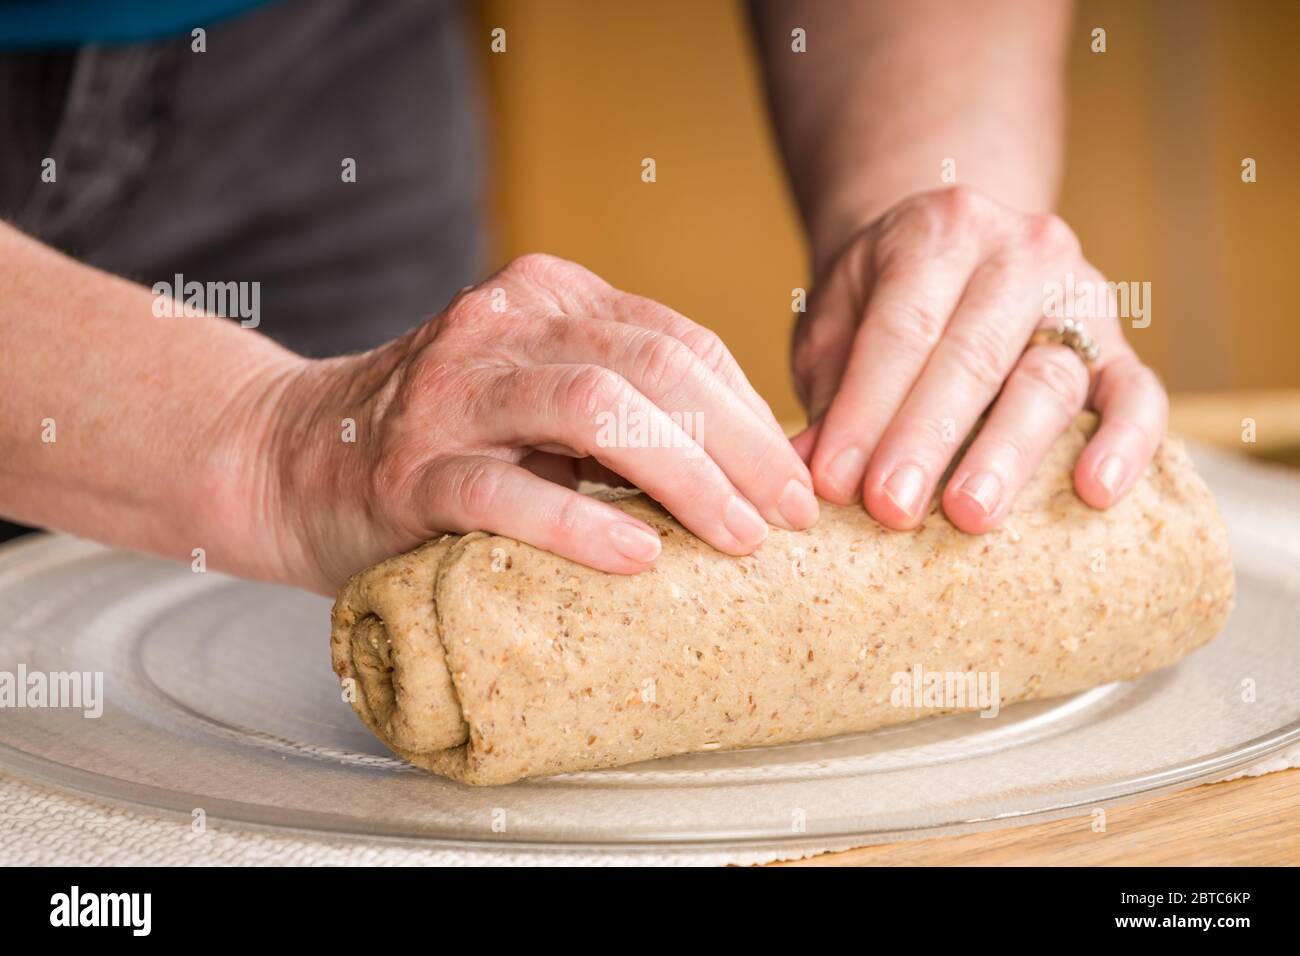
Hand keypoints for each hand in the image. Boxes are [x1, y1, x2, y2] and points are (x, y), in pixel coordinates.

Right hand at [267, 254, 816, 593]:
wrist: (293, 457)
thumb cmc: (447, 439)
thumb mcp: (541, 394)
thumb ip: (625, 405)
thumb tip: (755, 465)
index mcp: (549, 298)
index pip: (681, 342)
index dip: (752, 413)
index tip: (797, 480)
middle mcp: (502, 326)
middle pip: (654, 366)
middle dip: (740, 446)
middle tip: (791, 517)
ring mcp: (452, 394)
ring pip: (593, 409)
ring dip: (684, 477)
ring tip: (737, 538)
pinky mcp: (409, 470)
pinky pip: (505, 493)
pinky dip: (578, 525)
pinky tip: (636, 559)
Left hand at [791, 186, 1166, 531]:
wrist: (954, 251)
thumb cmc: (884, 299)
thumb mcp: (837, 321)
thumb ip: (828, 389)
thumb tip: (805, 473)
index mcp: (938, 232)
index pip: (900, 330)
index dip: (866, 409)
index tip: (835, 483)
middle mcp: (1018, 253)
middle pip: (972, 355)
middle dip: (926, 439)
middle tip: (892, 509)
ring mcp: (1079, 297)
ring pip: (1050, 380)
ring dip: (1006, 455)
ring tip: (969, 515)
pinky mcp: (1120, 345)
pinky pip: (1138, 394)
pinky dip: (1125, 444)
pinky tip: (1094, 494)